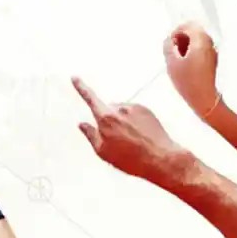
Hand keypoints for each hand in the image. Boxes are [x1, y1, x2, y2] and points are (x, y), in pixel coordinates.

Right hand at [72, 77, 197, 188]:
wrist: (161, 159)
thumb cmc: (131, 159)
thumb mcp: (103, 152)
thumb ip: (90, 135)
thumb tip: (82, 124)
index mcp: (106, 118)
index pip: (90, 99)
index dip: (81, 87)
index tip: (75, 77)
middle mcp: (120, 109)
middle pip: (107, 109)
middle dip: (107, 119)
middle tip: (115, 140)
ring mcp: (134, 108)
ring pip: (120, 111)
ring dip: (121, 121)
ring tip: (131, 141)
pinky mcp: (146, 110)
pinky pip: (133, 113)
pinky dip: (133, 122)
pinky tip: (140, 136)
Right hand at [164, 23, 221, 118]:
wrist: (204, 98)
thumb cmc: (189, 83)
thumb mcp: (171, 63)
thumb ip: (168, 47)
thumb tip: (168, 41)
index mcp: (200, 42)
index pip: (189, 26)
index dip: (177, 31)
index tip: (170, 40)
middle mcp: (209, 45)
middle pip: (195, 31)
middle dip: (182, 37)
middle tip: (172, 48)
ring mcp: (212, 53)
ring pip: (198, 40)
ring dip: (186, 44)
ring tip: (177, 57)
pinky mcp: (211, 60)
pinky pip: (201, 49)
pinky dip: (192, 51)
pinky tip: (184, 63)